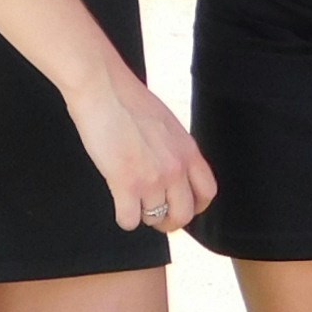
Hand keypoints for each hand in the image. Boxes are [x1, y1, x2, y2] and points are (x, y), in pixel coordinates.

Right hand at [62, 58, 217, 233]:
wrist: (104, 90)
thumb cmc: (129, 102)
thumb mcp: (167, 125)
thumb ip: (175, 150)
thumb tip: (174, 170)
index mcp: (188, 151)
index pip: (207, 192)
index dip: (195, 206)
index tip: (182, 208)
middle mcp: (175, 168)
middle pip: (184, 214)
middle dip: (169, 221)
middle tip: (155, 218)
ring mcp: (152, 178)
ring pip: (154, 218)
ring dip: (143, 215)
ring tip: (132, 203)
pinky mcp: (126, 184)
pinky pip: (130, 220)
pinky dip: (124, 218)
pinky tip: (118, 205)